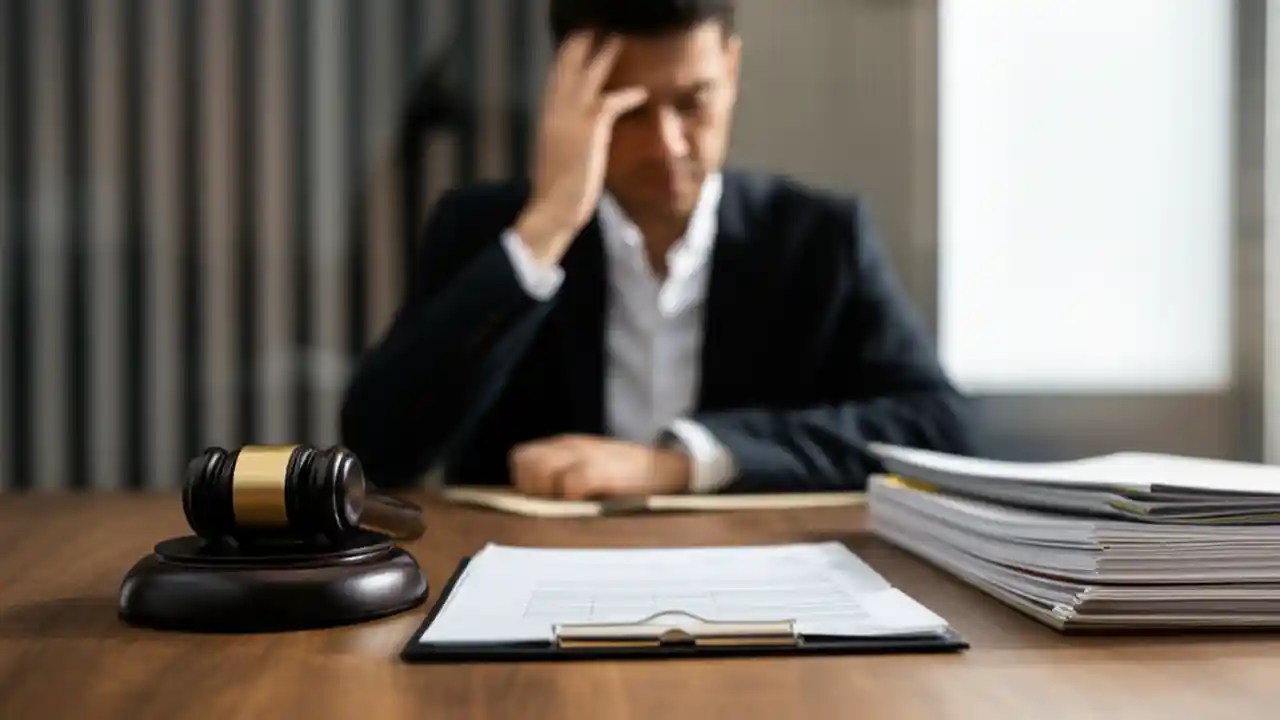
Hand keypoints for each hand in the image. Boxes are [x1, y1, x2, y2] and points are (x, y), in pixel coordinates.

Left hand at [509, 435, 690, 499]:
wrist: (664, 469)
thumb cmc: (625, 475)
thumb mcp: (590, 464)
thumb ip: (562, 474)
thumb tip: (535, 500)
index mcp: (565, 446)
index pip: (522, 457)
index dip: (524, 480)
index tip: (539, 498)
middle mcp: (569, 447)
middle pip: (525, 462)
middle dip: (530, 487)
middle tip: (550, 504)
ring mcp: (584, 456)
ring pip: (540, 469)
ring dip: (546, 491)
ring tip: (564, 504)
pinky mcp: (600, 470)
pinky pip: (570, 482)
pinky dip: (569, 496)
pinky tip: (582, 504)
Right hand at [515, 33, 648, 265]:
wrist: (552, 207)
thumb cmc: (556, 186)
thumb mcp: (555, 150)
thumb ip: (562, 131)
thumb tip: (570, 126)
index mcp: (547, 113)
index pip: (557, 72)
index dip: (569, 53)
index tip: (580, 38)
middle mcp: (555, 109)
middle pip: (568, 61)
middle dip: (583, 40)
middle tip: (598, 26)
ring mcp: (571, 116)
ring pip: (590, 72)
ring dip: (607, 53)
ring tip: (620, 38)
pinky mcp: (589, 129)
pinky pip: (612, 101)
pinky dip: (628, 94)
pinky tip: (642, 92)